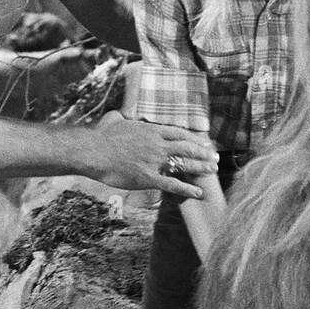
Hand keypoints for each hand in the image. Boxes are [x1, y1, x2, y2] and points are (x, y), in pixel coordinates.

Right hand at [84, 111, 217, 198]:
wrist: (93, 151)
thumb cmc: (102, 137)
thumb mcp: (116, 121)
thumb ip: (123, 119)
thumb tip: (118, 115)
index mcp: (152, 130)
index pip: (180, 133)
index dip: (195, 139)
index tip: (205, 143)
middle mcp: (157, 144)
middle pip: (187, 147)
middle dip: (204, 152)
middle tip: (215, 157)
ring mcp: (154, 160)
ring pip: (184, 163)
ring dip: (200, 167)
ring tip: (213, 171)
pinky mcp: (148, 177)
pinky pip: (172, 184)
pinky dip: (187, 189)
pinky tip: (198, 193)